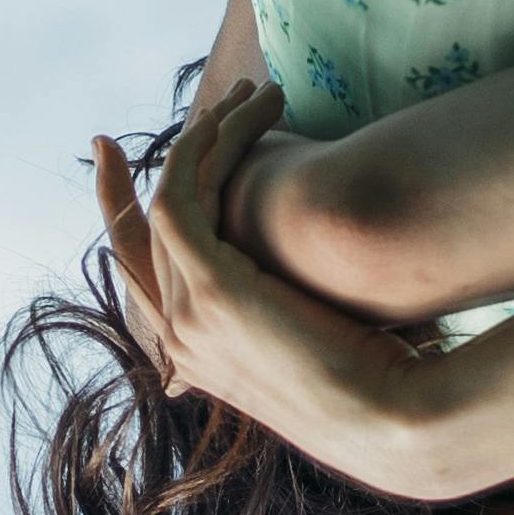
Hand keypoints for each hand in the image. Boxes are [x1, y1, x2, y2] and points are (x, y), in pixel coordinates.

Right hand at [94, 86, 456, 497]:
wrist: (390, 419)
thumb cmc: (377, 380)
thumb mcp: (318, 346)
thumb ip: (298, 320)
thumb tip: (333, 295)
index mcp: (196, 358)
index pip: (140, 277)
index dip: (124, 219)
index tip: (123, 172)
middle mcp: (178, 340)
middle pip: (132, 234)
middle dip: (137, 173)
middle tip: (151, 122)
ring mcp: (186, 318)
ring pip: (166, 198)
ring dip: (204, 138)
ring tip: (248, 94)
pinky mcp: (208, 289)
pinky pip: (181, 193)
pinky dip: (204, 146)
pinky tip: (239, 114)